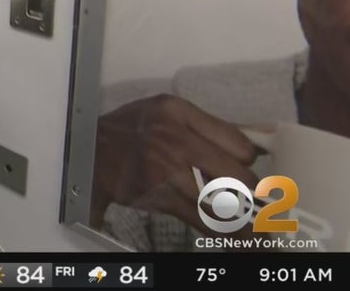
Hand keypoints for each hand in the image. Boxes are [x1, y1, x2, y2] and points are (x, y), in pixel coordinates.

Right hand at [90, 94, 260, 237]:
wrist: (88, 149)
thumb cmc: (131, 127)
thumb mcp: (167, 110)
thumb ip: (210, 124)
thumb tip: (260, 135)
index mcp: (180, 113)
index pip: (238, 144)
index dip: (248, 161)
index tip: (247, 170)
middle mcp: (175, 140)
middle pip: (237, 176)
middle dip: (250, 192)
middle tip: (253, 200)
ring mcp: (166, 171)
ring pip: (223, 203)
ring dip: (245, 220)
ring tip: (261, 231)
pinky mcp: (158, 196)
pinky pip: (200, 219)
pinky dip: (222, 232)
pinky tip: (237, 238)